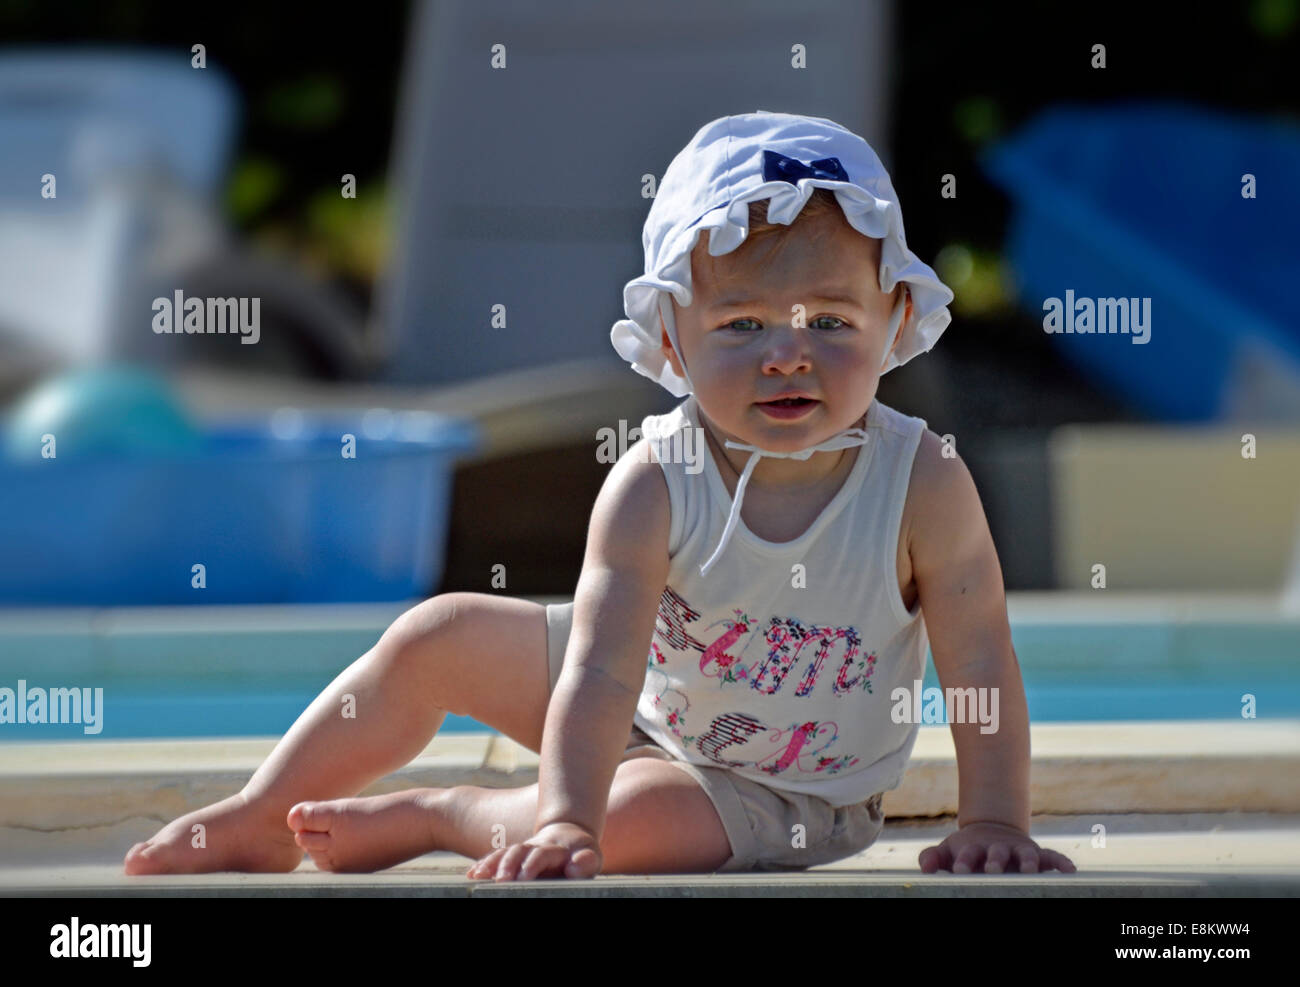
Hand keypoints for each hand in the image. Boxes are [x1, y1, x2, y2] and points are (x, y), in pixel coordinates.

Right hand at [465, 821, 602, 881]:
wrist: (569, 834)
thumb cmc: (581, 854)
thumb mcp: (590, 856)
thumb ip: (585, 861)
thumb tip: (574, 868)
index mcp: (555, 848)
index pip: (541, 854)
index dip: (531, 865)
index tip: (523, 878)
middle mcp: (536, 846)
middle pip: (518, 851)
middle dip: (507, 865)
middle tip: (500, 881)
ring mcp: (524, 850)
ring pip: (505, 852)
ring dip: (492, 864)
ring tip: (480, 877)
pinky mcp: (514, 855)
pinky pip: (497, 857)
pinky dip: (484, 865)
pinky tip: (472, 875)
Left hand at [918, 821, 1076, 874]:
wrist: (991, 831)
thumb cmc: (966, 850)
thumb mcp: (948, 851)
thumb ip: (933, 858)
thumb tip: (925, 868)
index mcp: (974, 848)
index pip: (968, 854)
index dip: (964, 862)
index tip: (960, 871)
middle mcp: (998, 849)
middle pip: (998, 854)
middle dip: (995, 862)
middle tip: (992, 871)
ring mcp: (1019, 851)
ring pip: (1026, 855)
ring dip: (1028, 862)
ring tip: (1029, 871)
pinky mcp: (1037, 854)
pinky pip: (1052, 857)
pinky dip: (1061, 862)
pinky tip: (1070, 871)